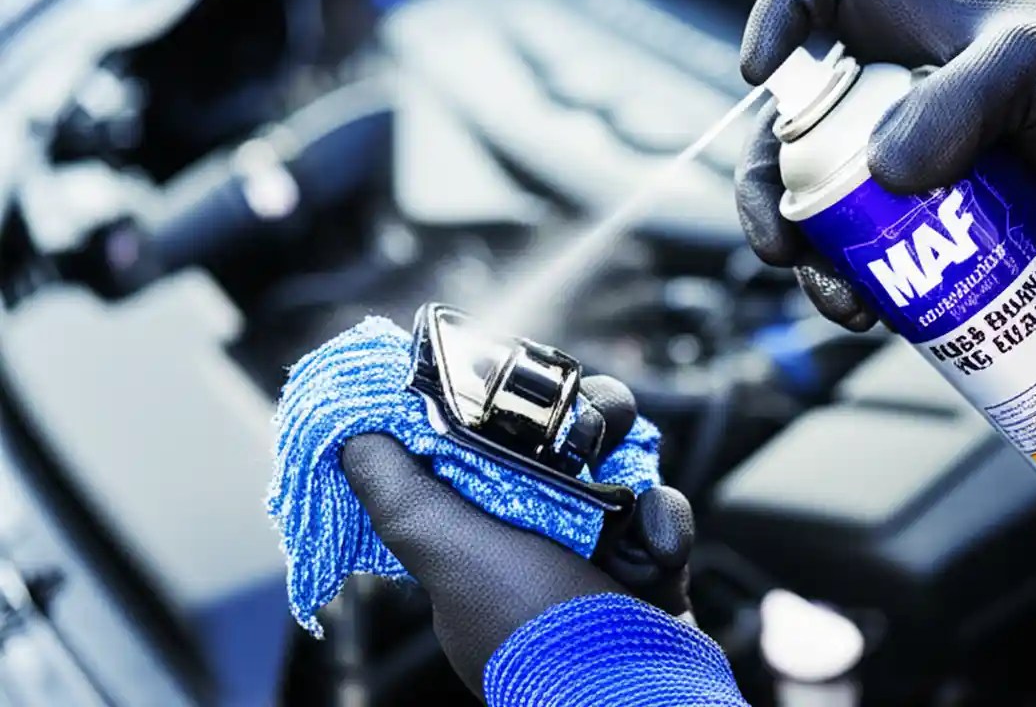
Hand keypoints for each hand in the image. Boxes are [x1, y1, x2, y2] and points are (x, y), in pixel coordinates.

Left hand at [340, 375, 693, 695]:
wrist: (633, 698)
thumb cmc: (538, 629)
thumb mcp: (452, 556)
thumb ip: (400, 497)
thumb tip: (350, 438)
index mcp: (476, 534)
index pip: (481, 446)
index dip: (499, 406)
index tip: (517, 380)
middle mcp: (534, 540)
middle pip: (557, 442)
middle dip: (584, 421)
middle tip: (594, 424)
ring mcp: (594, 552)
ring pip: (617, 466)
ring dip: (631, 469)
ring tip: (630, 490)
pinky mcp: (649, 566)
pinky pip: (660, 513)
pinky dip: (665, 524)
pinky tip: (657, 551)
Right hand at [735, 0, 1035, 329]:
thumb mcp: (1023, 67)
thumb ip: (959, 103)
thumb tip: (884, 173)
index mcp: (879, 11)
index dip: (768, 30)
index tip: (757, 74)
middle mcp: (860, 78)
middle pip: (777, 131)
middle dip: (764, 198)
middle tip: (781, 246)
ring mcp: (871, 142)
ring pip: (804, 199)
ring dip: (807, 258)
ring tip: (845, 302)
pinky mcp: (893, 196)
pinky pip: (849, 237)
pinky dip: (848, 278)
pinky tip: (872, 309)